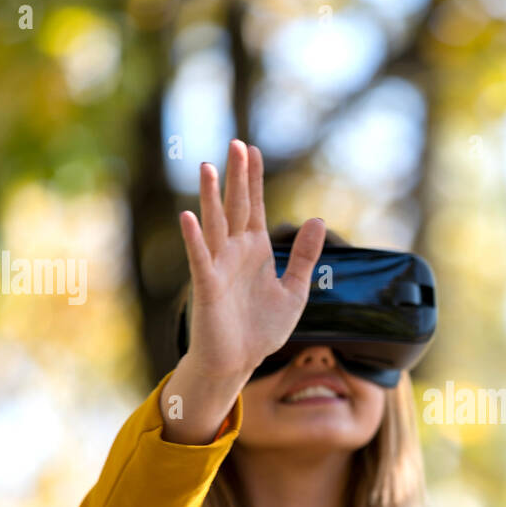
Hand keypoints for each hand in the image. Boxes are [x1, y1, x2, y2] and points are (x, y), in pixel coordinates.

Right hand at [178, 139, 325, 381]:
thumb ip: (304, 257)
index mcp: (256, 250)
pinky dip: (194, 239)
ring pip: (215, 225)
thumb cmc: (262, 328)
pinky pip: (200, 259)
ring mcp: (219, 267)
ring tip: (206, 166)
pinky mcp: (208, 287)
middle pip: (236, 207)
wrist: (239, 362)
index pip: (255, 207)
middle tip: (235, 144)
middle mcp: (235, 252)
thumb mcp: (294, 291)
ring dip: (209, 197)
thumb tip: (317, 220)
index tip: (252, 149)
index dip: (254, 179)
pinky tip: (188, 216)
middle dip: (237, 177)